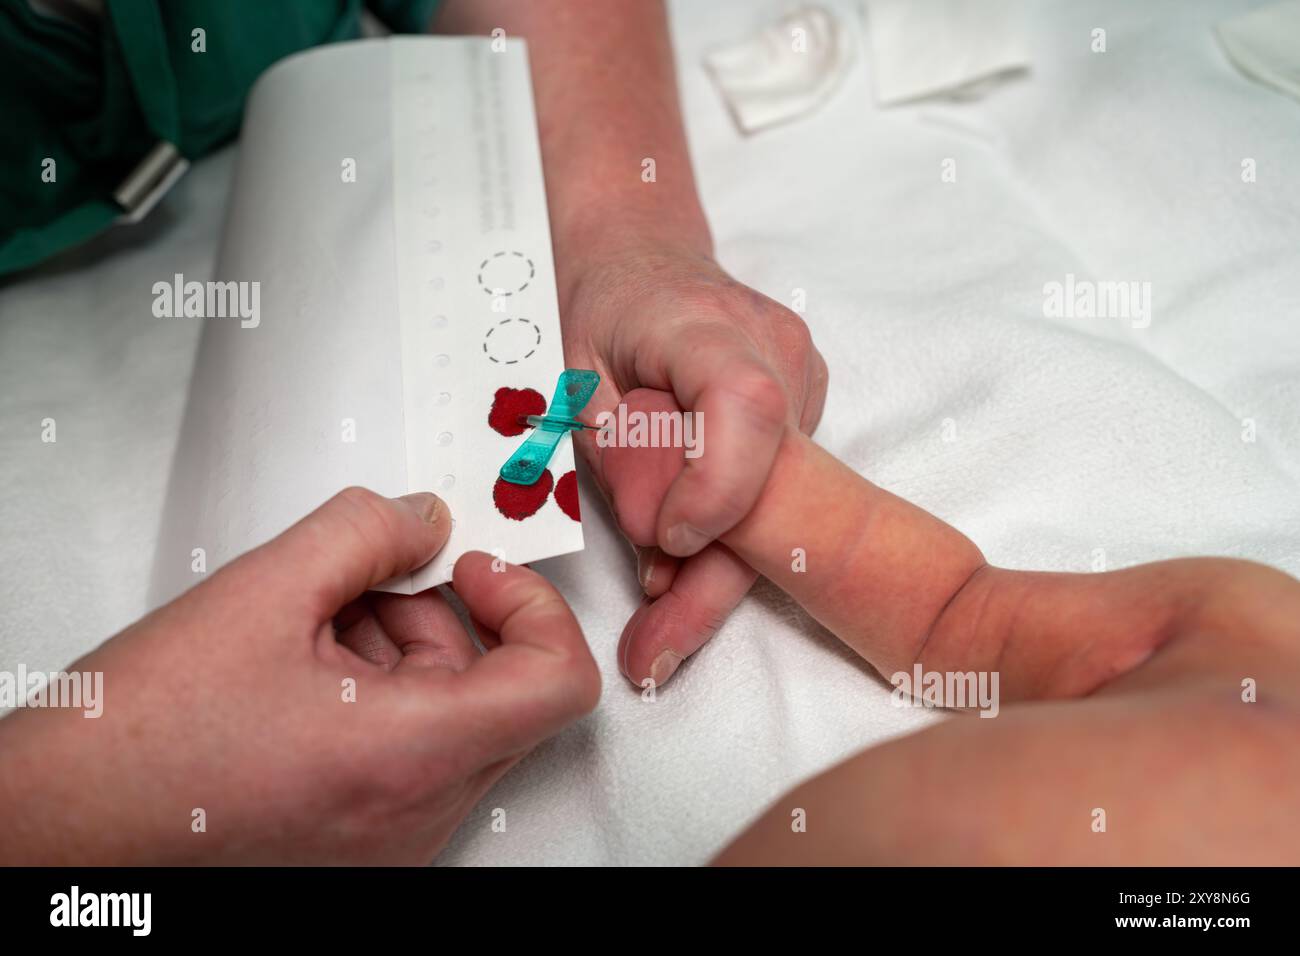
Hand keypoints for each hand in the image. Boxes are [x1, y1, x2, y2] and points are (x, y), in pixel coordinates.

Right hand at [0, 488, 599, 864]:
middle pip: (506, 694)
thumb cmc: (137, 744)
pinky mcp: (363, 840)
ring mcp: (393, 836)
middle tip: (385, 575)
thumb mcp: (262, 591)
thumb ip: (365, 531)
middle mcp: (418, 812)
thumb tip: (425, 517)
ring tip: (320, 620)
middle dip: (453, 616)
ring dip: (410, 648)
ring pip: (459, 718)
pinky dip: (385, 691)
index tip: (476, 567)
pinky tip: (309, 661)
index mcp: (412, 756)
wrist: (62, 829)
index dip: (532, 605)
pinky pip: (417, 751)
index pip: (557, 682)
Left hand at [564, 244, 826, 687]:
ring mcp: (805, 379)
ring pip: (782, 502)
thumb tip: (666, 546)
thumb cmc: (597, 311)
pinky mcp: (808, 412)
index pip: (745, 404)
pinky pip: (779, 492)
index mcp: (704, 321)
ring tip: (656, 629)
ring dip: (719, 569)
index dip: (718, 487)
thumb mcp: (572, 380)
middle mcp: (778, 348)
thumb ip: (618, 456)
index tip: (667, 539)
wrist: (640, 257)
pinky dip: (731, 537)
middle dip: (714, 580)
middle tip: (652, 652)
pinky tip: (682, 560)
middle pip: (773, 481)